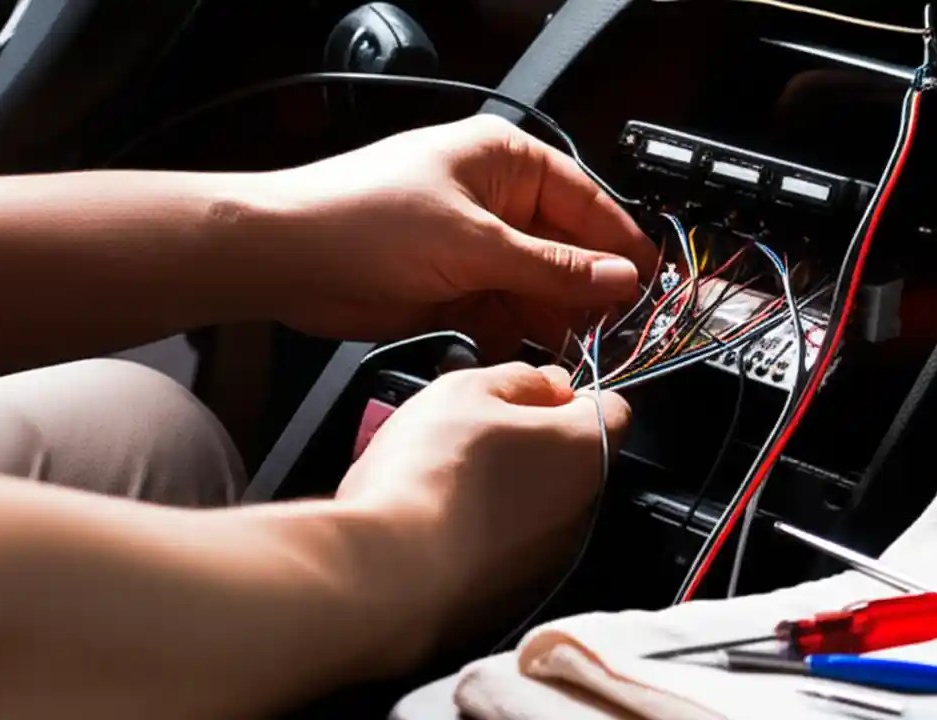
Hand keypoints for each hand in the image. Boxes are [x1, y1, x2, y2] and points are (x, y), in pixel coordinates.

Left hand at [243, 116, 654, 353]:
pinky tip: (525, 355)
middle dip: (587, 292)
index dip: (619, 246)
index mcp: (506, 162)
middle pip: (564, 250)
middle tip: (617, 334)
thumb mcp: (474, 244)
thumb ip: (552, 268)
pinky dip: (512, 334)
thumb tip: (619, 277)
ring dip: (551, 320)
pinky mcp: (450, 287)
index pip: (585, 202)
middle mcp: (494, 201)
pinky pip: (501, 312)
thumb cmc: (364, 221)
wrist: (286, 260)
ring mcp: (472, 246)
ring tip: (576, 353)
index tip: (650, 288)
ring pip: (534, 287)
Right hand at [335, 362, 630, 650]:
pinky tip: (441, 523)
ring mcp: (552, 558)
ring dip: (508, 489)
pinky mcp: (518, 594)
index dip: (569, 395)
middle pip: (573, 459)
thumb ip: (520, 378)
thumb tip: (550, 384)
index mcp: (585, 449)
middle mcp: (583, 508)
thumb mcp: (467, 390)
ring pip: (540, 506)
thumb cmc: (433, 470)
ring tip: (449, 480)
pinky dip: (486, 532)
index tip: (528, 394)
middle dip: (533, 442)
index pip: (610, 408)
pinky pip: (511, 548)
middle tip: (474, 432)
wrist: (392, 571)